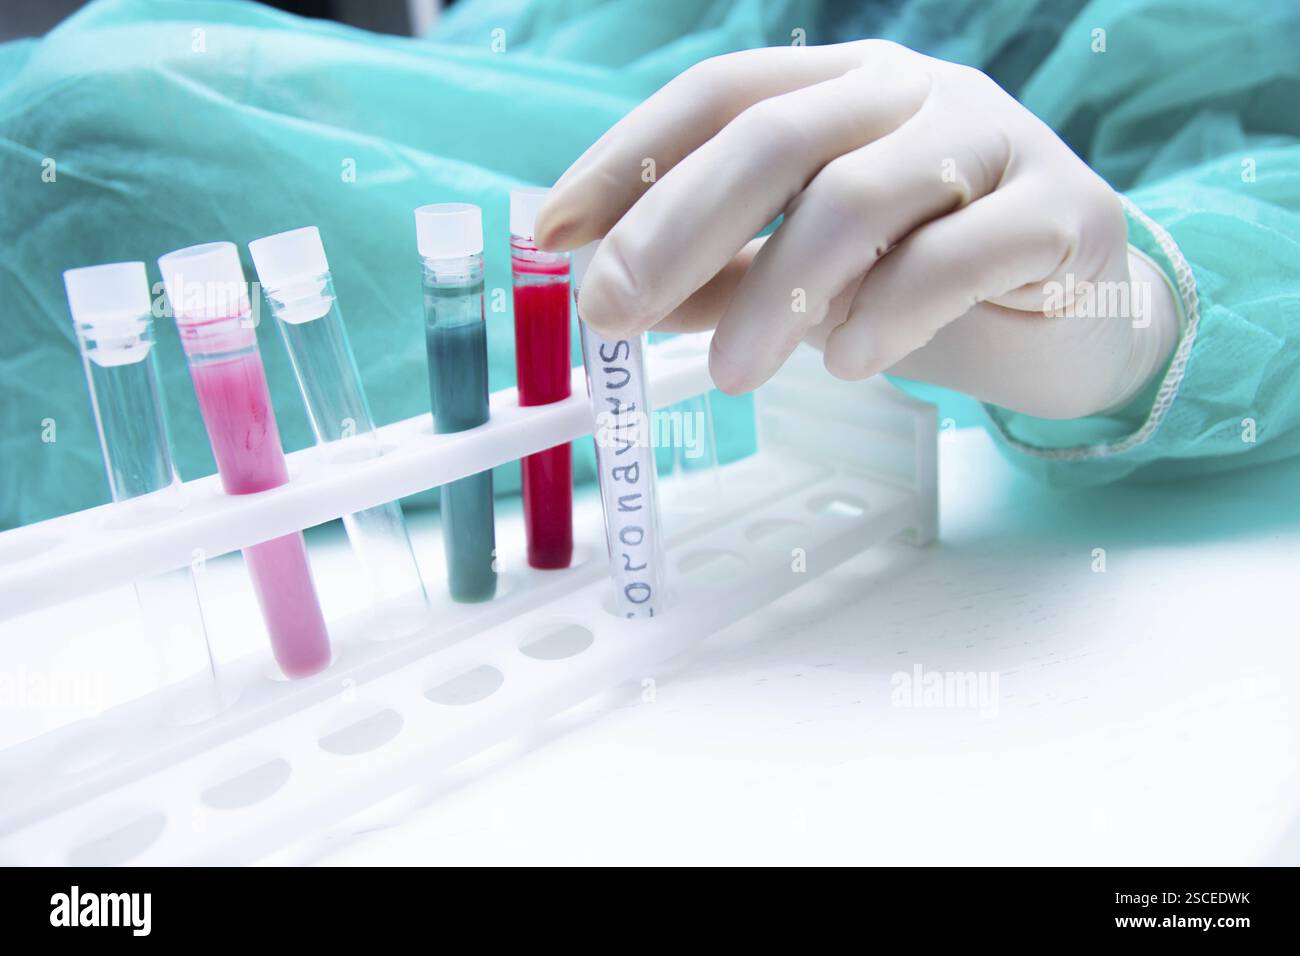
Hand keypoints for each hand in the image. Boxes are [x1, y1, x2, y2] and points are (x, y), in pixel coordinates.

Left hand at [536, 41, 1177, 418]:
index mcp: (844, 88)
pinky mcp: (1061, 212)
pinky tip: (850, 363)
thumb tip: (610, 292)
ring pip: (859, 195)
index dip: (629, 158)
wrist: (1083, 318)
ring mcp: (994, 141)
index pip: (720, 97)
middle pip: (776, 135)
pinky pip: (957, 254)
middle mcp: (912, 94)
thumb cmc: (929, 287)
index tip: (553, 229)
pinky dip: (888, 313)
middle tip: (611, 311)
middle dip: (676, 226)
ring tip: (733, 373)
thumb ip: (719, 275)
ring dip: (776, 290)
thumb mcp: (808, 278)